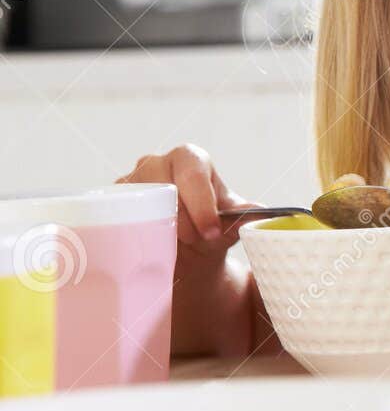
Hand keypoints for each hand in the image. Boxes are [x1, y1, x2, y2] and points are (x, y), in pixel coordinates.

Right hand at [118, 144, 265, 358]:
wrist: (186, 251)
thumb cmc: (211, 229)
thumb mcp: (231, 224)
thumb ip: (244, 217)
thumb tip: (261, 211)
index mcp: (190, 159)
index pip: (193, 171)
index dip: (202, 203)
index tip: (212, 232)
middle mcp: (156, 163)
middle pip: (163, 185)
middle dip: (182, 219)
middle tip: (194, 242)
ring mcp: (129, 182)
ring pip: (137, 202)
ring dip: (157, 227)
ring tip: (174, 244)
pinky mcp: (108, 203)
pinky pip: (113, 216)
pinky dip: (131, 234)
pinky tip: (143, 247)